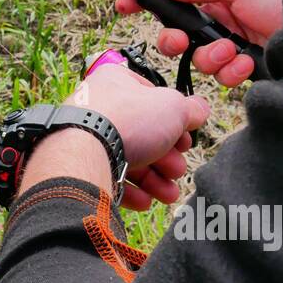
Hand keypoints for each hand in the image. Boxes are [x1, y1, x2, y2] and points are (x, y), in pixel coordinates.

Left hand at [19, 64, 209, 209]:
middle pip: (143, 134)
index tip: (186, 138)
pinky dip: (131, 190)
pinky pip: (110, 177)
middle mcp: (98, 106)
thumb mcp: (173, 107)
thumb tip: (200, 109)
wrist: (86, 151)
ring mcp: (87, 136)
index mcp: (116, 82)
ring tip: (168, 193)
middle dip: (167, 157)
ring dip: (154, 179)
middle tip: (177, 169)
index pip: (152, 99)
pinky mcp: (81, 164)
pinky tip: (146, 200)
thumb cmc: (127, 120)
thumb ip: (191, 109)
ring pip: (129, 159)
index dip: (174, 121)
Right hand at [115, 0, 282, 87]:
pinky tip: (248, 65)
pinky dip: (232, 72)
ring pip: (198, 59)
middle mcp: (222, 19)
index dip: (147, 0)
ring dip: (211, 57)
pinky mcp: (245, 70)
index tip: (123, 7)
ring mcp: (233, 46)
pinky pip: (222, 76)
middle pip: (177, 33)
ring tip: (232, 52)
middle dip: (174, 40)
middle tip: (179, 41)